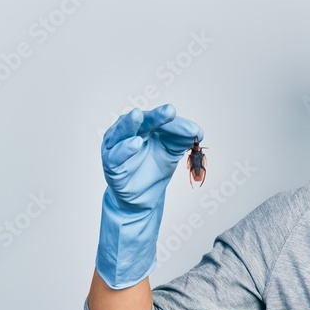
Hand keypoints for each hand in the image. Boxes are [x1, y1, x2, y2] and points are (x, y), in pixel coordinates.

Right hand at [96, 104, 202, 288]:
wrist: (144, 198)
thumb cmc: (155, 170)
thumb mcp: (172, 152)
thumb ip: (183, 139)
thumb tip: (198, 132)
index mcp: (144, 127)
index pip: (159, 119)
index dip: (174, 123)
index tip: (193, 130)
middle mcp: (128, 132)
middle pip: (142, 121)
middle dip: (155, 116)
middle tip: (170, 111)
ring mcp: (116, 146)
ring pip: (122, 132)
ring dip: (130, 124)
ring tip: (138, 115)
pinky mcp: (111, 164)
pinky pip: (115, 155)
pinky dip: (124, 149)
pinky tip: (135, 143)